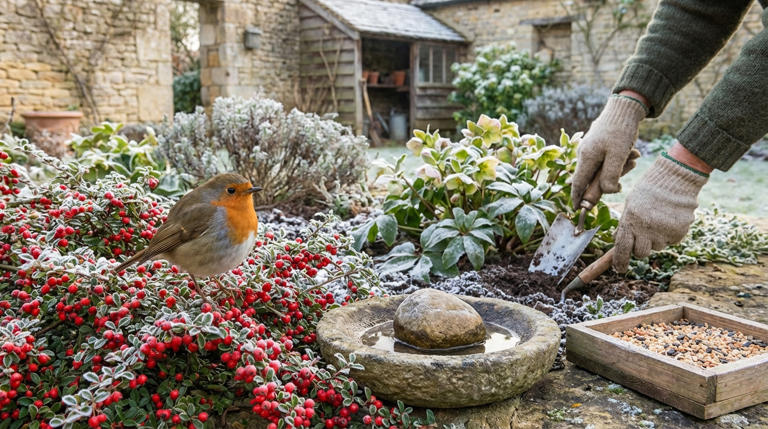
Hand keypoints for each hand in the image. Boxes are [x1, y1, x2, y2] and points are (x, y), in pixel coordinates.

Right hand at [572, 94, 646, 207]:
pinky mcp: (598, 146)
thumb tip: (606, 193)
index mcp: (586, 158)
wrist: (624, 108)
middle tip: (629, 165)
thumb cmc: (621, 131)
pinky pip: (608, 161)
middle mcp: (585, 155)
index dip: (578, 199)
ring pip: (603, 169)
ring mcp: (590, 150)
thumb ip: (610, 177)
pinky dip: (619, 160)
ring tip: (633, 155)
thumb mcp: (618, 156)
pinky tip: (631, 151)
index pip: (578, 184)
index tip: (578, 210)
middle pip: (593, 178)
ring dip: (620, 167)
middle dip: (611, 178)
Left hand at [612, 154, 708, 271]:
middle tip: (642, 236)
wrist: (675, 180)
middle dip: (639, 248)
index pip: (622, 249)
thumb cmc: (649, 191)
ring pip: (657, 247)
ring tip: (657, 220)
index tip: (619, 269)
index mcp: (631, 222)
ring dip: (655, 239)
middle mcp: (646, 230)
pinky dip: (668, 234)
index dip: (620, 262)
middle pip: (641, 253)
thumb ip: (624, 224)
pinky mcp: (679, 233)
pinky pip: (670, 241)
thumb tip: (617, 241)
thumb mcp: (630, 205)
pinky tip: (669, 219)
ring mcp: (664, 233)